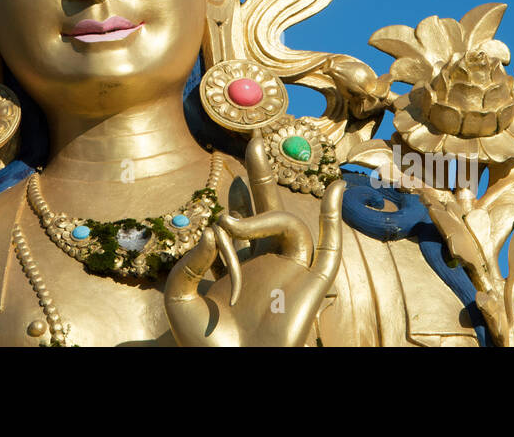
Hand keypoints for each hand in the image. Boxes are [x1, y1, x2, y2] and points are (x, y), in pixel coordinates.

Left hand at [165, 136, 345, 345]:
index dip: (236, 198)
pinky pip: (328, 250)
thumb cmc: (202, 343)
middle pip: (270, 210)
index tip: (228, 171)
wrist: (231, 369)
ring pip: (290, 226)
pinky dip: (334, 220)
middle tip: (253, 143)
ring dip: (264, 217)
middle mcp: (266, 264)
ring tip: (231, 225)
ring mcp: (290, 272)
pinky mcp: (310, 287)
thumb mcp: (178, 297)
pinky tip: (334, 190)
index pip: (241, 222)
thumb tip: (214, 229)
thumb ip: (190, 261)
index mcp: (237, 266)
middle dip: (261, 177)